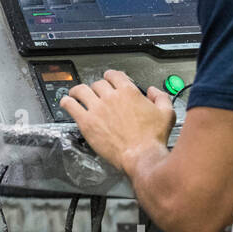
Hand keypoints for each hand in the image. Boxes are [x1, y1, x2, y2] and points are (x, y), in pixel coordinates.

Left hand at [59, 69, 175, 171]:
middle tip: (96, 93)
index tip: (109, 80)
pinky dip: (66, 102)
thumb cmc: (152, 139)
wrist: (141, 156)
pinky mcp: (87, 122)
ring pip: (81, 90)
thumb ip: (161, 97)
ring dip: (78, 90)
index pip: (114, 75)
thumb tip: (153, 91)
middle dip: (97, 87)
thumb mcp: (167, 113)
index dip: (111, 76)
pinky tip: (66, 103)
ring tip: (76, 93)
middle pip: (98, 84)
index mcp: (128, 92)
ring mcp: (97, 109)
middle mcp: (111, 97)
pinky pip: (71, 106)